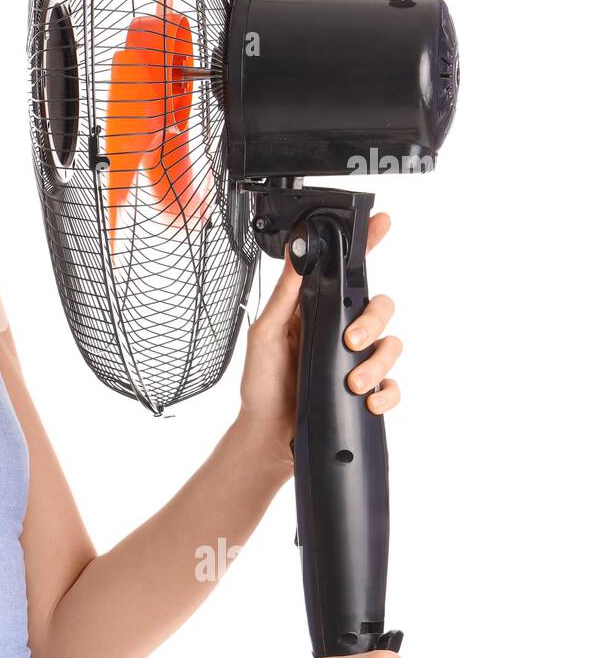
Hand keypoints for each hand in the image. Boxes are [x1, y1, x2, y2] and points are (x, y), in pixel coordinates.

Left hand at [236, 212, 401, 464]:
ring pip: (392, 345)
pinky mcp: (365, 392)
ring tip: (352, 382)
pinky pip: (394, 386)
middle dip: (373, 320)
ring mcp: (356, 361)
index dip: (367, 245)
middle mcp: (341, 331)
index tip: (381, 224)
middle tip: (350, 340)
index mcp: (317, 312)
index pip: (347, 273)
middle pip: (380, 307)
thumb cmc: (262, 384)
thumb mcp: (265, 335)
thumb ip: (284, 297)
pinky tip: (369, 402)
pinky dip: (387, 393)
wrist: (267, 433)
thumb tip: (299, 256)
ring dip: (377, 362)